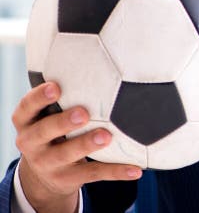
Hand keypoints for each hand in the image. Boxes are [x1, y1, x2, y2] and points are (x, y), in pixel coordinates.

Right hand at [13, 82, 141, 212]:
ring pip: (66, 154)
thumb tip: (105, 56)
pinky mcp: (67, 179)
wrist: (44, 174)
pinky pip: (93, 173)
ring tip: (106, 136)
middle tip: (83, 113)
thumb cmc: (55, 128)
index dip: (38, 98)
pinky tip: (135, 169)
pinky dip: (115, 171)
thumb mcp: (49, 113)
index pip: (26, 108)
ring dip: (86, 144)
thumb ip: (67, 92)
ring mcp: (48, 163)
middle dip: (63, 122)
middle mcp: (32, 143)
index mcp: (28, 122)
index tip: (55, 87)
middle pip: (44, 132)